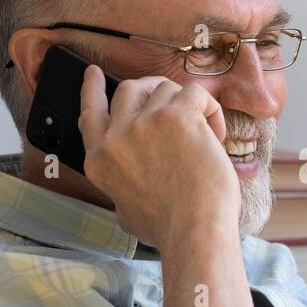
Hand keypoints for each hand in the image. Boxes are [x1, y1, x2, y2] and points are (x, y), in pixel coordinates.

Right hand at [78, 65, 238, 247]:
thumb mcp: (125, 210)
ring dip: (186, 105)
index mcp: (100, 160)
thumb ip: (121, 187)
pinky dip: (210, 108)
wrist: (193, 232)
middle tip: (175, 102)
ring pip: (164, 88)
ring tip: (204, 133)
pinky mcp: (177, 116)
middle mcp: (116, 137)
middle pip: (129, 90)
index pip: (90, 113)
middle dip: (153, 91)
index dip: (92, 90)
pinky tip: (216, 133)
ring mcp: (145, 123)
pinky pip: (194, 92)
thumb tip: (130, 184)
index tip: (94, 74)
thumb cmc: (168, 229)